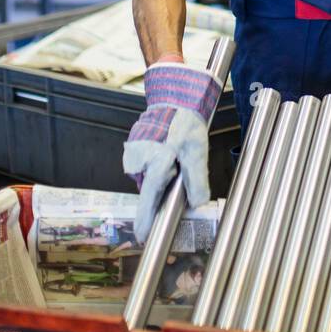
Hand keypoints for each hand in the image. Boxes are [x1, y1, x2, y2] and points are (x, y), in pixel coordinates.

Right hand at [122, 62, 220, 242]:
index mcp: (154, 165)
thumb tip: (197, 203)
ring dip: (160, 173)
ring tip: (174, 155)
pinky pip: (145, 162)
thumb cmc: (185, 121)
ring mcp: (134, 152)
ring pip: (148, 175)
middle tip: (177, 171)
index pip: (148, 201)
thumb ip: (197, 180)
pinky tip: (167, 149)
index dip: (146, 221)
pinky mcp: (134, 145)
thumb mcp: (197, 151)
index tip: (142, 237)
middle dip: (163, 187)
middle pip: (150, 188)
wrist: (173, 94)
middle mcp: (138, 161)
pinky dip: (155, 161)